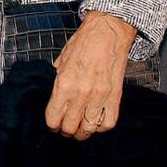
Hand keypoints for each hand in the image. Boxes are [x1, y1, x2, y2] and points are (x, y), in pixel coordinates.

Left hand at [45, 10, 136, 140]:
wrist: (107, 33)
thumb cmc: (83, 43)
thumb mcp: (60, 61)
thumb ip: (57, 81)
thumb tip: (53, 97)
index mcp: (64, 84)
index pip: (53, 117)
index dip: (51, 125)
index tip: (52, 125)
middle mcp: (81, 93)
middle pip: (70, 126)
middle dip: (65, 131)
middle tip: (65, 130)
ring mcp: (100, 96)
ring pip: (89, 128)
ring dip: (82, 133)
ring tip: (79, 132)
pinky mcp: (115, 96)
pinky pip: (108, 122)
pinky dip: (101, 127)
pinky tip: (95, 124)